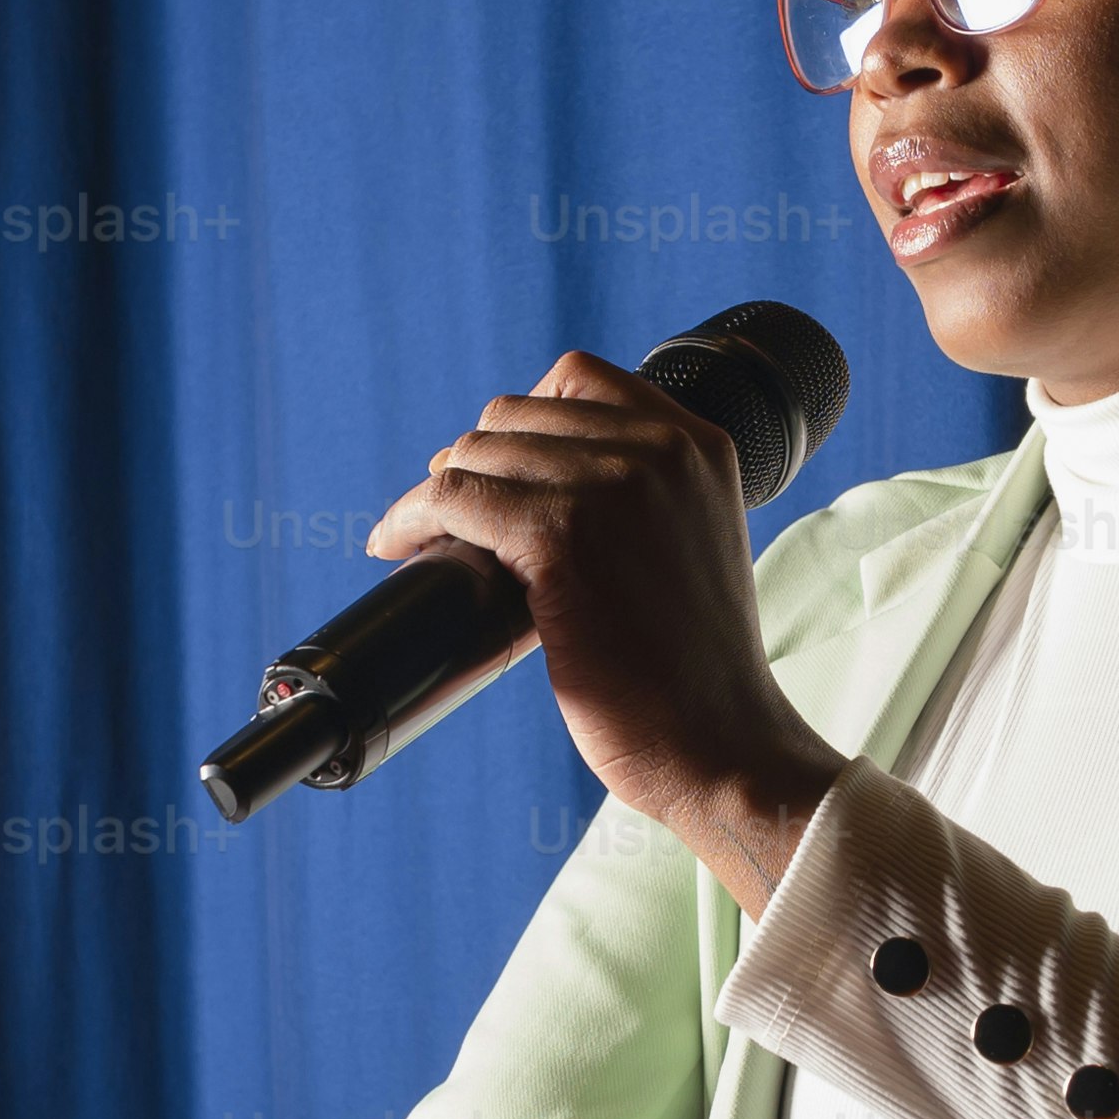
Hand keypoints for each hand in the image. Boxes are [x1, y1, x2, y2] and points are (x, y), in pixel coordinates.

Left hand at [368, 348, 841, 911]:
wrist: (719, 741)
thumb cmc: (696, 667)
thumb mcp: (690, 542)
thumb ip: (641, 495)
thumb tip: (530, 478)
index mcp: (698, 442)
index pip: (578, 376)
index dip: (523, 421)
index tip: (500, 471)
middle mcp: (659, 449)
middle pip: (516, 414)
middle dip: (475, 461)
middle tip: (455, 518)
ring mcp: (611, 487)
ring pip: (478, 452)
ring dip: (437, 493)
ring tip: (424, 536)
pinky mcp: (561, 538)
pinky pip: (454, 499)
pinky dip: (412, 519)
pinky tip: (398, 547)